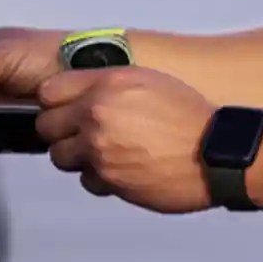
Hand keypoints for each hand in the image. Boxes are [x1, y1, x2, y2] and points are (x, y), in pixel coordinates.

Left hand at [35, 67, 216, 213]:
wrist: (216, 152)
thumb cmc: (192, 118)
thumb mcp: (150, 81)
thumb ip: (110, 85)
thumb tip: (84, 93)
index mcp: (108, 83)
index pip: (50, 90)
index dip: (56, 101)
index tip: (63, 107)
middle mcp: (98, 113)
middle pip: (46, 125)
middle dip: (62, 131)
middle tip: (80, 133)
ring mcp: (99, 148)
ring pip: (60, 156)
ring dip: (77, 156)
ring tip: (102, 153)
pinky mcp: (108, 179)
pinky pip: (86, 181)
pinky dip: (99, 179)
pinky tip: (121, 170)